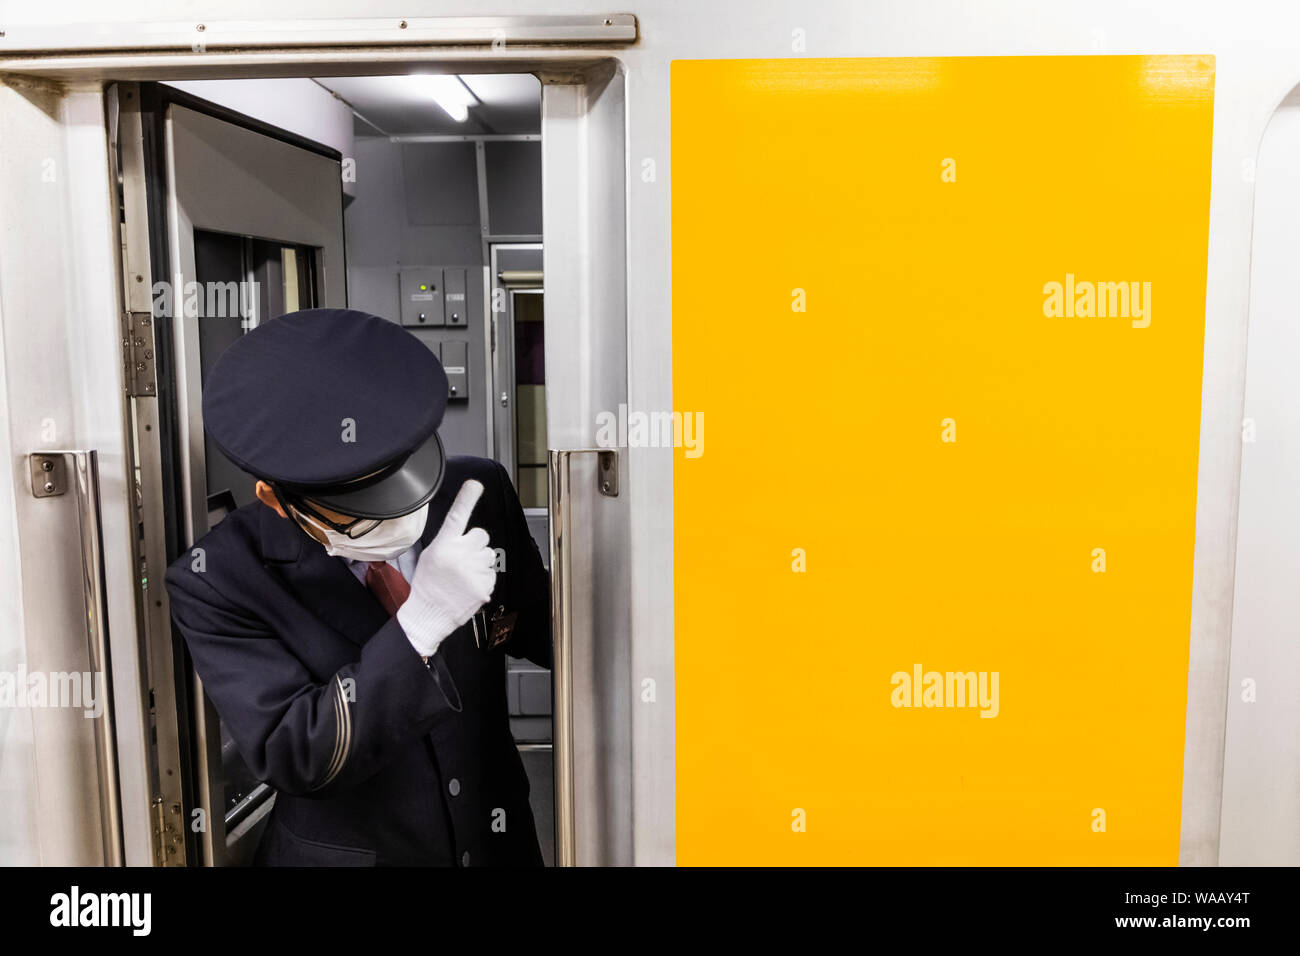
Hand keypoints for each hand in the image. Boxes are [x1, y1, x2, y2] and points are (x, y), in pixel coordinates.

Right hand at [396, 479, 496, 656]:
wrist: (429, 615)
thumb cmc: (429, 584)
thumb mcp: (431, 556)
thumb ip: (450, 541)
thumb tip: (469, 534)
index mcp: (444, 545)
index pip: (457, 516)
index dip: (466, 498)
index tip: (475, 485)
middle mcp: (459, 555)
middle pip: (482, 535)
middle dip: (476, 544)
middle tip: (462, 559)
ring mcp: (473, 571)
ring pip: (489, 555)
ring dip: (480, 562)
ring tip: (463, 576)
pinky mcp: (484, 586)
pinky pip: (492, 574)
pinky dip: (483, 580)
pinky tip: (469, 587)